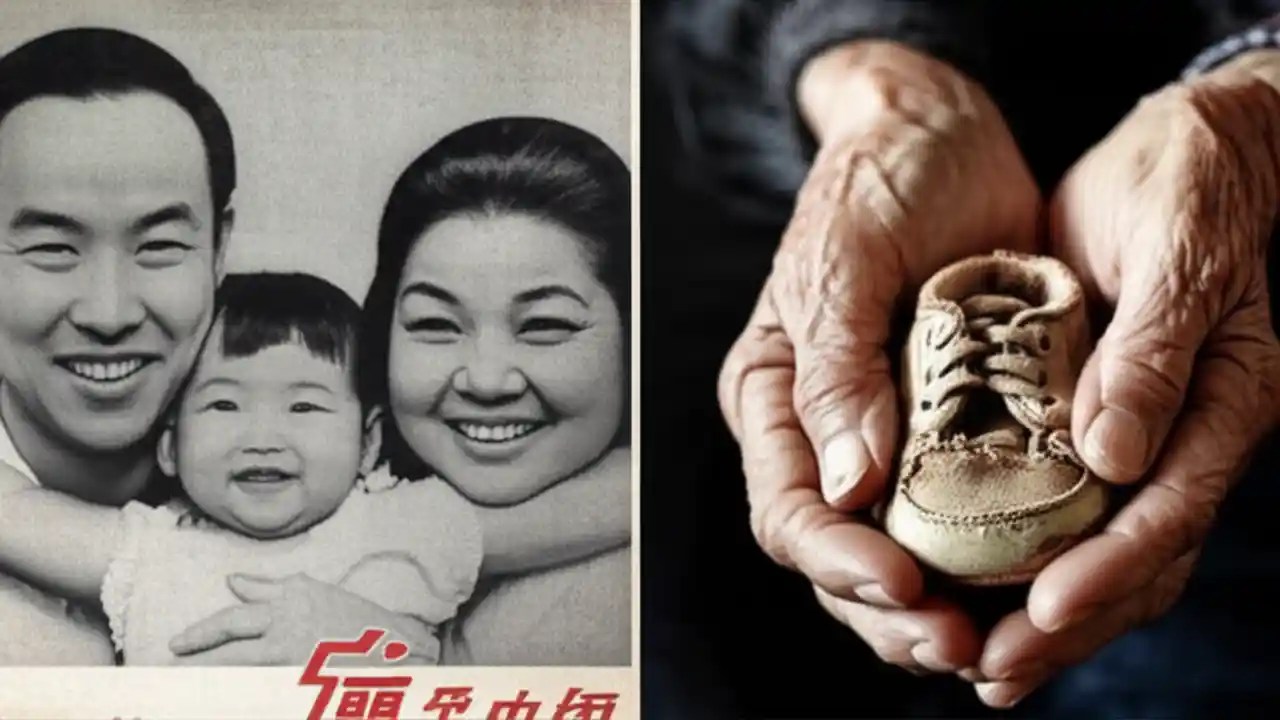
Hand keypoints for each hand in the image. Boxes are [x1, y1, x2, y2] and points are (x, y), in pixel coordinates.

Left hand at [169, 573, 439, 665]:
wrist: (397, 649)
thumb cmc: (358, 619)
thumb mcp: (315, 592)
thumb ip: (271, 587)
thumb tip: (233, 581)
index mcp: (288, 603)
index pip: (231, 620)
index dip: (201, 634)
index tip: (177, 646)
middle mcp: (286, 628)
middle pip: (228, 644)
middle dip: (195, 653)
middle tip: (167, 665)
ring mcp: (291, 657)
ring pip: (238, 667)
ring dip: (209, 676)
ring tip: (183, 686)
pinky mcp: (298, 680)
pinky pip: (258, 687)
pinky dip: (239, 691)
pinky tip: (224, 696)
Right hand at [717, 40, 1039, 673]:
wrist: (942, 134)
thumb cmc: (879, 179)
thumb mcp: (844, 258)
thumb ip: (832, 367)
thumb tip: (842, 483)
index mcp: (774, 396)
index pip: (785, 509)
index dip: (837, 559)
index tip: (903, 583)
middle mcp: (820, 433)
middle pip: (835, 556)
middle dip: (888, 611)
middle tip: (959, 644)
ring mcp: (884, 440)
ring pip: (894, 555)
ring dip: (935, 612)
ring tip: (991, 644)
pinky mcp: (949, 434)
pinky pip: (958, 517)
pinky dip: (984, 564)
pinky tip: (1021, 588)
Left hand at [973, 51, 1279, 706]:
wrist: (1181, 151)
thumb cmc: (1188, 189)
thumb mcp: (1178, 255)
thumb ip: (1154, 357)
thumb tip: (1113, 460)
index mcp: (1223, 404)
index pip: (1170, 510)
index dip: (1110, 567)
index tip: (1044, 609)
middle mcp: (1181, 437)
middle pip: (1136, 559)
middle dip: (1067, 623)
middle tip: (995, 671)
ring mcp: (1138, 436)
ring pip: (1100, 551)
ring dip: (1045, 617)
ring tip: (983, 668)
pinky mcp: (1087, 419)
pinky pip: (1063, 509)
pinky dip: (1025, 558)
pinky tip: (977, 595)